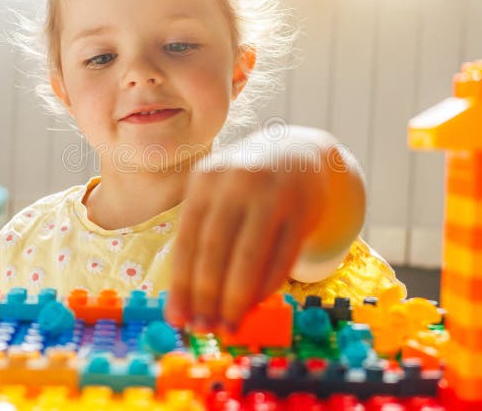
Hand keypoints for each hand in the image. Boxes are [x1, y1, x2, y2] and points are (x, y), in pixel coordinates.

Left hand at [165, 148, 326, 331]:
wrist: (298, 153)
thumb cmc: (246, 185)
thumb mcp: (217, 194)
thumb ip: (202, 239)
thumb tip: (187, 303)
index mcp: (205, 179)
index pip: (187, 241)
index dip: (181, 285)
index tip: (178, 320)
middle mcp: (237, 182)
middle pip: (215, 250)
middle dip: (207, 296)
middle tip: (205, 329)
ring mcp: (273, 193)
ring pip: (249, 257)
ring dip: (237, 299)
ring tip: (229, 326)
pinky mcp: (303, 209)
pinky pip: (282, 258)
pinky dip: (266, 287)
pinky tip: (255, 304)